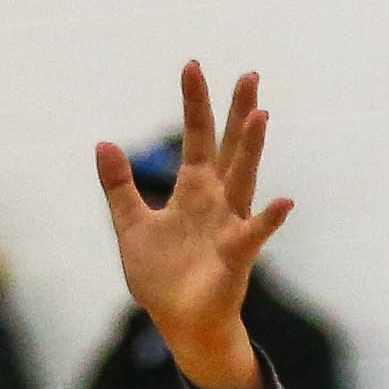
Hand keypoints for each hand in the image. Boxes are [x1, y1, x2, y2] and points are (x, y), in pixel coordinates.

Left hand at [99, 61, 293, 388]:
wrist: (180, 323)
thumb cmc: (161, 277)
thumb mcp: (130, 225)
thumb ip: (118, 186)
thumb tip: (103, 142)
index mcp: (192, 191)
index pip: (195, 138)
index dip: (194, 104)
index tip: (192, 65)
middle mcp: (217, 202)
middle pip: (229, 148)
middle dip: (237, 112)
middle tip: (249, 74)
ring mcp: (230, 227)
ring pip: (243, 179)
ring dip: (252, 148)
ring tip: (260, 115)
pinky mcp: (236, 258)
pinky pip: (253, 235)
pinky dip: (268, 220)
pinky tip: (284, 202)